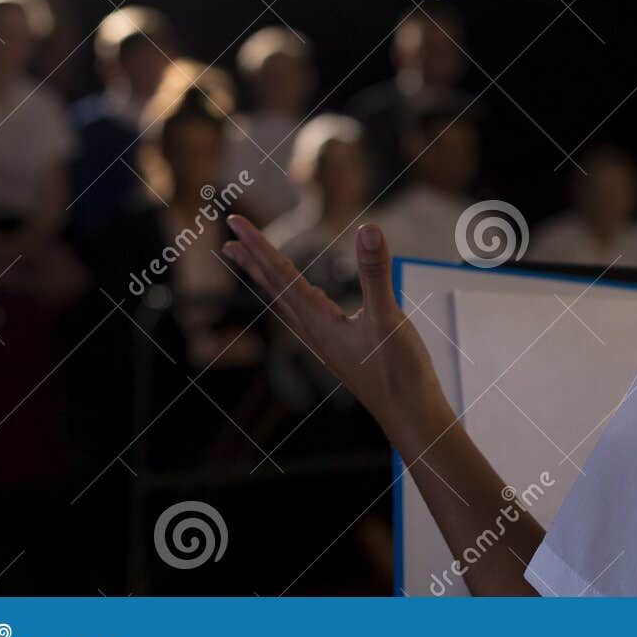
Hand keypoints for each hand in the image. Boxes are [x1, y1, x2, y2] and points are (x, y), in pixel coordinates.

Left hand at [222, 215, 450, 445]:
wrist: (407, 414)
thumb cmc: (398, 372)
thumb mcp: (389, 317)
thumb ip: (376, 273)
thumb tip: (368, 230)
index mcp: (318, 321)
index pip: (280, 274)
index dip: (258, 245)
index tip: (234, 222)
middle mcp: (313, 331)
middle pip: (274, 288)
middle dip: (252, 260)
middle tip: (229, 238)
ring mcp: (324, 341)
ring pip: (286, 301)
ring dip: (268, 277)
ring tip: (251, 261)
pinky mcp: (338, 347)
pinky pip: (305, 313)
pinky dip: (293, 295)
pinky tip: (303, 296)